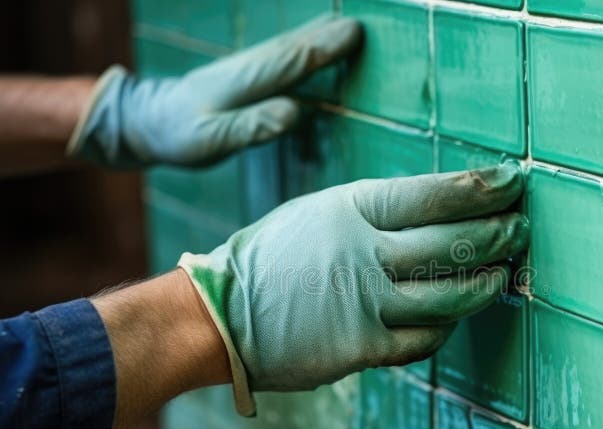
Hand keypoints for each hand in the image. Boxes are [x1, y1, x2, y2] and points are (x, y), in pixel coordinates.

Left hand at [67, 16, 361, 167]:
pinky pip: (284, 56)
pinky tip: (317, 45)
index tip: (354, 35)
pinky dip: (306, 46)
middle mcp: (248, 68)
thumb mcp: (212, 140)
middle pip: (293, 47)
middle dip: (328, 36)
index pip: (289, 62)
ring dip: (320, 36)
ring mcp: (248, 67)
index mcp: (242, 83)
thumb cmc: (182, 136)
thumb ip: (252, 126)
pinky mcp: (248, 73)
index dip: (323, 49)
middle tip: (363, 27)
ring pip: (289, 47)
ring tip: (349, 29)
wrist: (151, 120)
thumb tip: (296, 112)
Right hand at [178, 162, 528, 415]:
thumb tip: (437, 214)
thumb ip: (374, 214)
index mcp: (350, 209)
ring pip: (448, 296)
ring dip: (484, 285)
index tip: (513, 180)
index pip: (432, 193)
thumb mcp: (318, 214)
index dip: (480, 187)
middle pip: (451, 243)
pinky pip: (423, 340)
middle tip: (522, 228)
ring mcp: (363, 302)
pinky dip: (445, 328)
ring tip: (504, 275)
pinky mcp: (361, 346)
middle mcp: (361, 252)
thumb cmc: (272, 257)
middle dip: (498, 234)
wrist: (218, 314)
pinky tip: (456, 318)